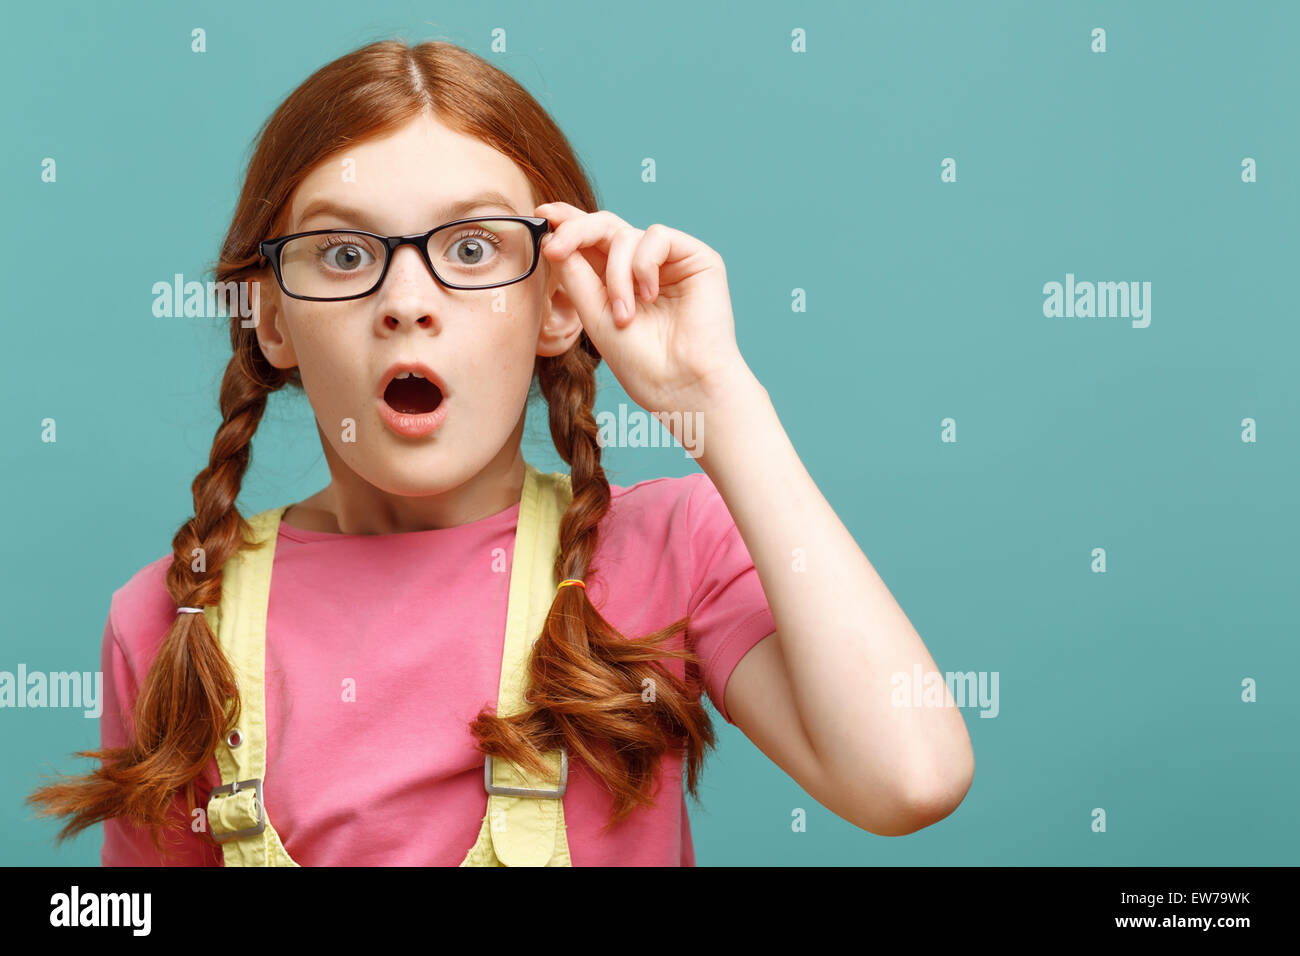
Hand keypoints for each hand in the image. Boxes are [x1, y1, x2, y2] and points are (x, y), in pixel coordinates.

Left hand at [534, 202, 752, 417]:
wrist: (681, 385)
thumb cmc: (642, 362)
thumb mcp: (594, 315)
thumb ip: (576, 275)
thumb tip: (553, 238)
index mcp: (617, 280)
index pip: (591, 241)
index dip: (567, 223)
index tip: (541, 216)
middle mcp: (643, 266)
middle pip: (604, 225)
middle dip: (576, 231)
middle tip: (556, 248)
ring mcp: (670, 261)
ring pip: (625, 235)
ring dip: (616, 275)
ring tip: (624, 315)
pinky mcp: (697, 257)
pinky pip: (657, 236)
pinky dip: (643, 264)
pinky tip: (650, 295)